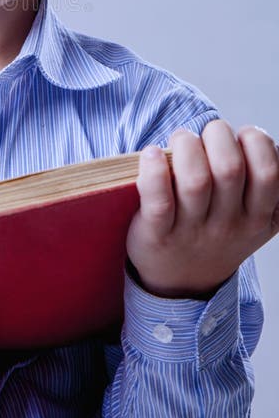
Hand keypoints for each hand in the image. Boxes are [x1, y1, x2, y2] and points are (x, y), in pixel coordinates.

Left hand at [126, 121, 278, 298]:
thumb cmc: (216, 230)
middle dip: (217, 134)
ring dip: (186, 146)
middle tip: (205, 138)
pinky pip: (159, 200)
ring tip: (180, 142)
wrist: (182, 282)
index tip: (239, 139)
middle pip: (230, 167)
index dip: (255, 141)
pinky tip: (151, 154)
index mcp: (258, 216)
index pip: (269, 171)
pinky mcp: (157, 233)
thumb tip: (262, 142)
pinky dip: (154, 170)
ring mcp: (192, 230)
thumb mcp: (253, 216)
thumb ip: (261, 184)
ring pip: (196, 179)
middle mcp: (228, 224)